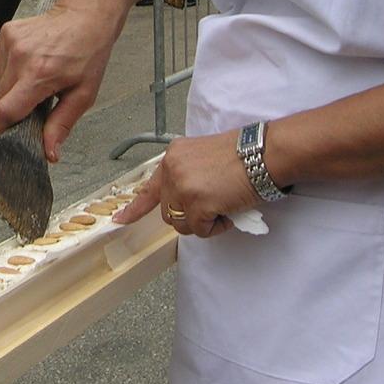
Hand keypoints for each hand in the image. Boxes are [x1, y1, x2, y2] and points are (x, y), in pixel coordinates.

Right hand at [0, 5, 114, 159]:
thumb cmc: (88, 53)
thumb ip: (61, 124)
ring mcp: (10, 42)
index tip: (7, 132)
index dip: (3, 126)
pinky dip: (6, 70)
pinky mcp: (5, 33)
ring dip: (10, 87)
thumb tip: (49, 153)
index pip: (5, 110)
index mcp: (39, 75)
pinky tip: (26, 65)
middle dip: (12, 107)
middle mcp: (20, 57)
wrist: (86, 16)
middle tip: (33, 101)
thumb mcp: (83, 95)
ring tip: (34, 78)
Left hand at [113, 130, 257, 237]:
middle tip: (213, 204)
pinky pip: (201, 230)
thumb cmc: (242, 156)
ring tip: (222, 204)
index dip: (134, 207)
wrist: (263, 154)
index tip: (119, 219)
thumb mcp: (203, 157)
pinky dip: (216, 226)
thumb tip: (183, 201)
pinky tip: (228, 209)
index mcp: (173, 156)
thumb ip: (187, 175)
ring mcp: (182, 187)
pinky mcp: (197, 204)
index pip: (149, 187)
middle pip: (168, 211)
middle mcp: (172, 169)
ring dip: (202, 222)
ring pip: (182, 224)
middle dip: (189, 215)